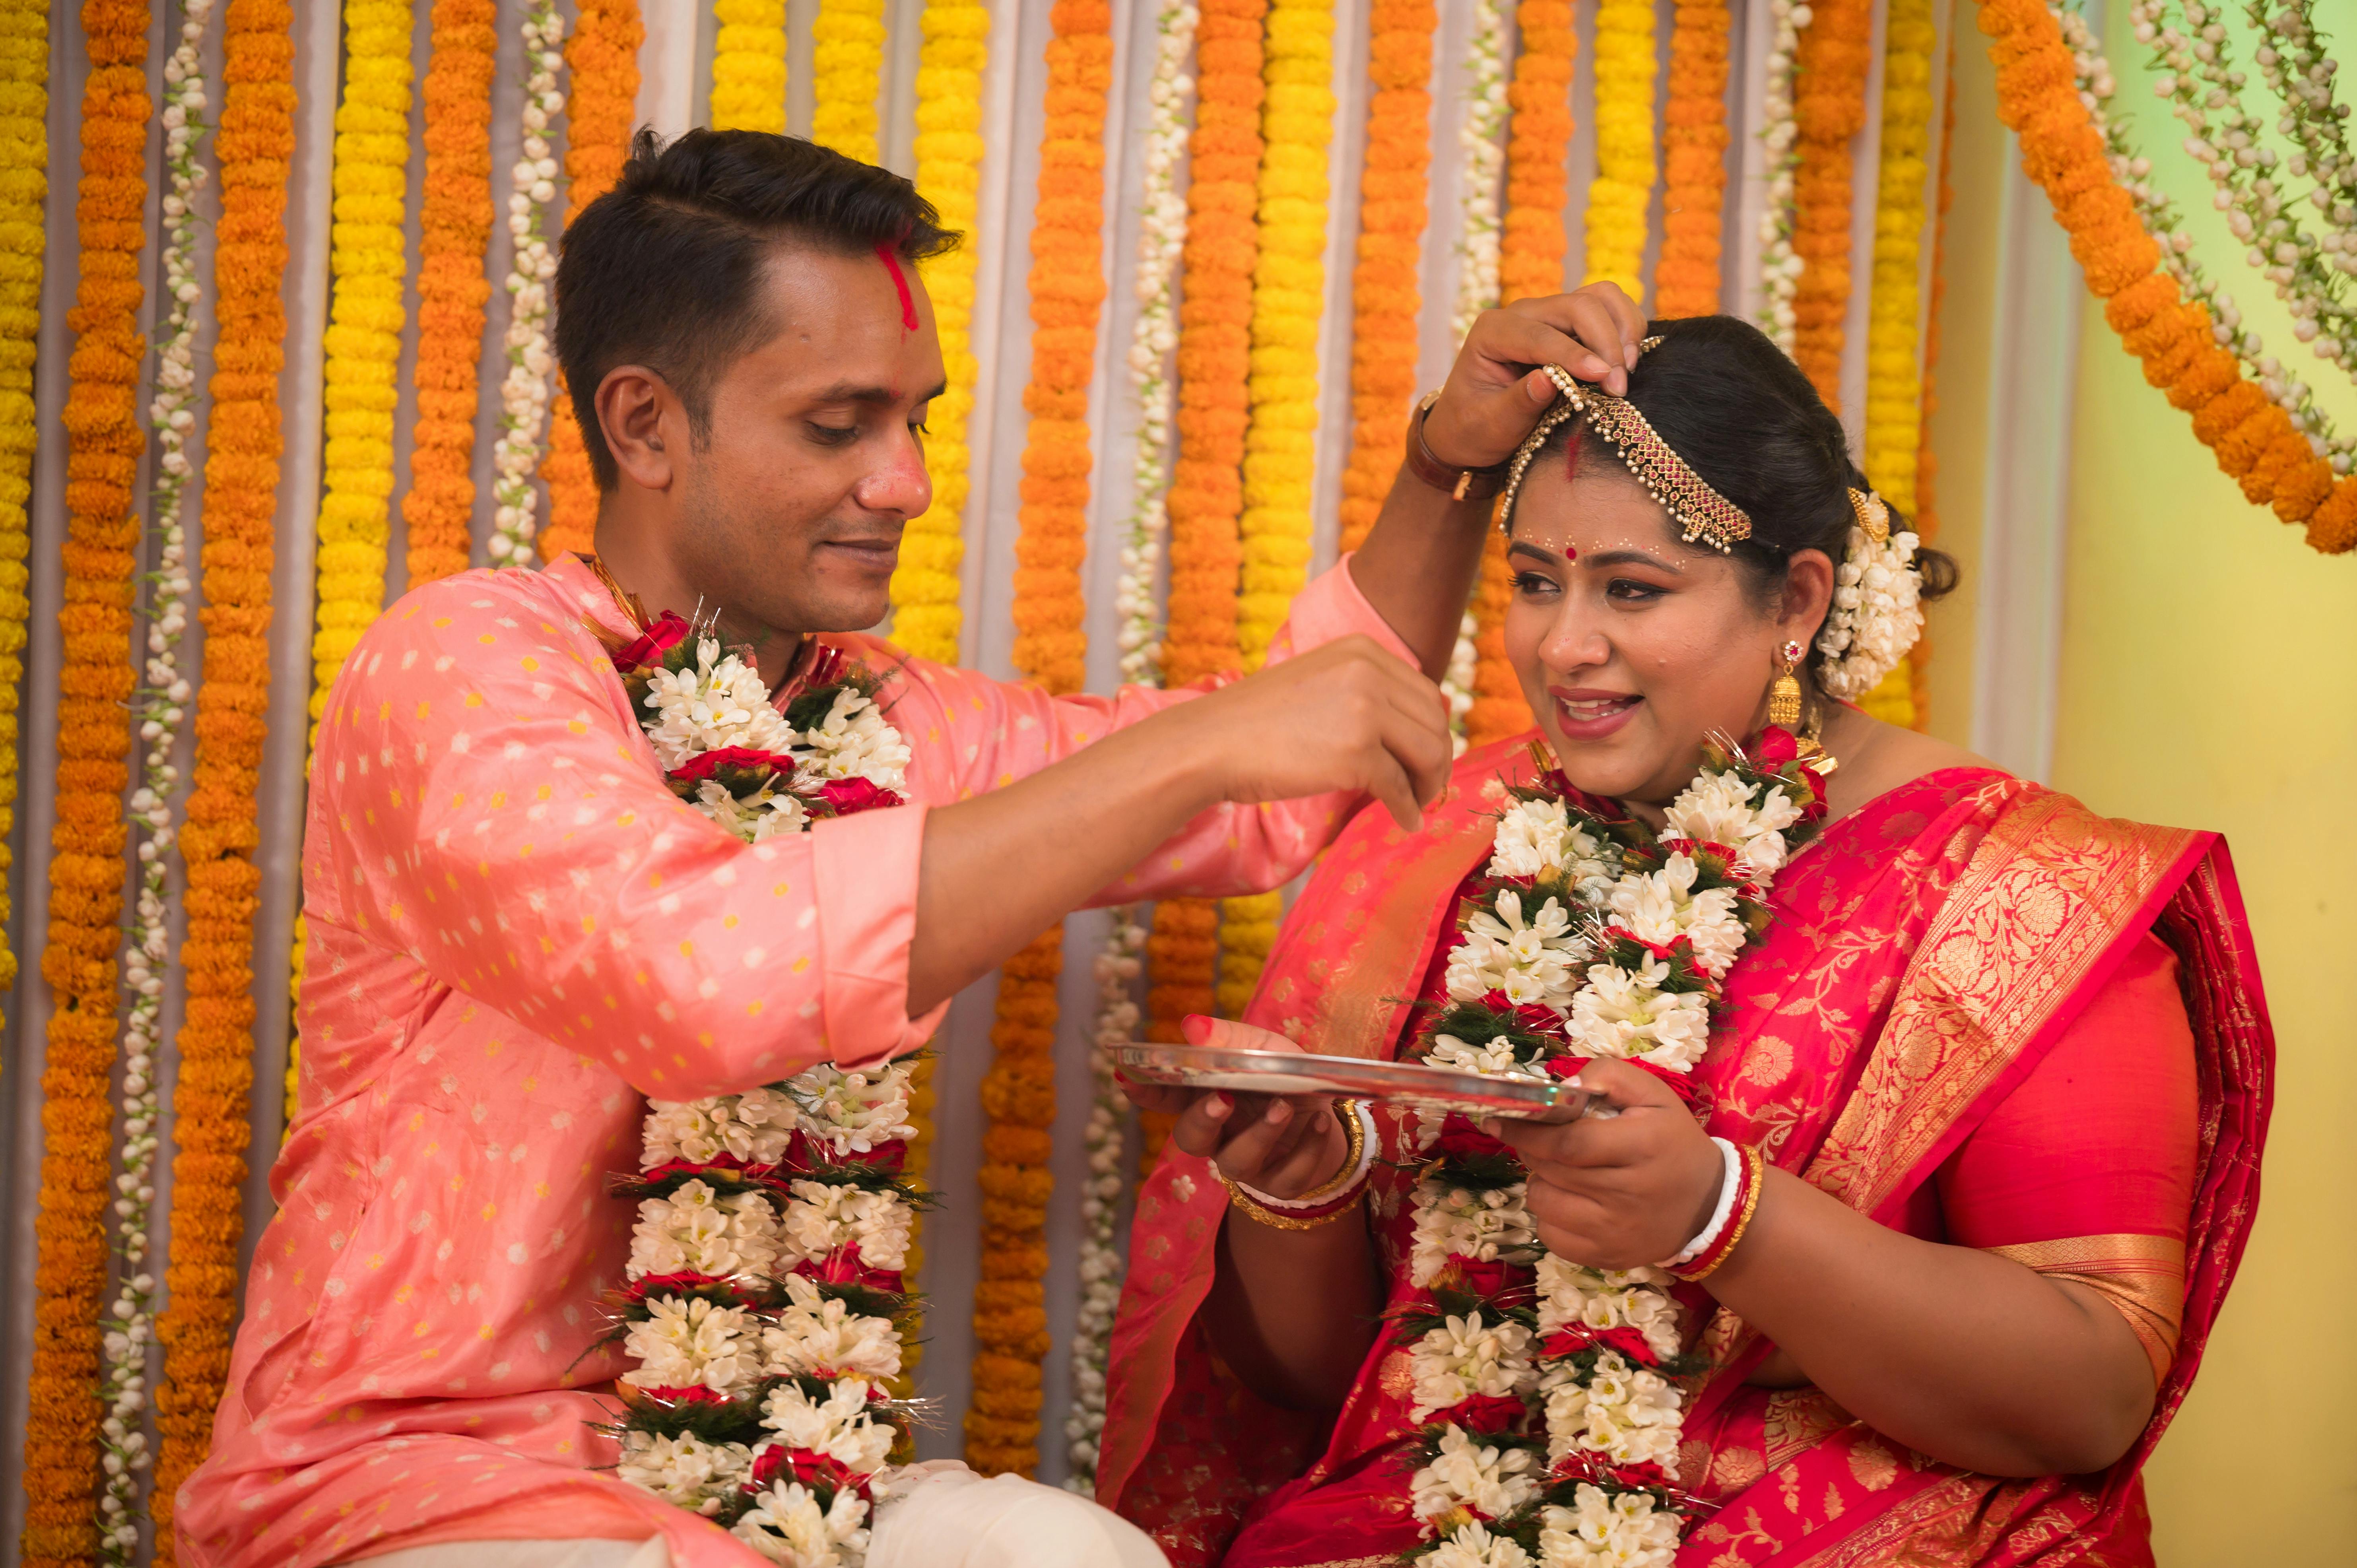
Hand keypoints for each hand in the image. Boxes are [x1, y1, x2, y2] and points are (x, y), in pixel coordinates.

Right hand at [1122, 1017, 1353, 1199]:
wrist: (1333, 1114)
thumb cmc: (1286, 1077)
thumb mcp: (1266, 1048)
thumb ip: (1230, 1040)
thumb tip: (1191, 1026)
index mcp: (1207, 1096)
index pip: (1167, 1096)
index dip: (1145, 1090)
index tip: (1127, 1076)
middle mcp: (1219, 1134)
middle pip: (1192, 1138)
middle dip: (1202, 1120)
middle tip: (1222, 1098)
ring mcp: (1247, 1163)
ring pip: (1237, 1163)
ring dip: (1260, 1134)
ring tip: (1284, 1106)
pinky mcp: (1280, 1184)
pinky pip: (1286, 1178)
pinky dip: (1306, 1149)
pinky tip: (1321, 1123)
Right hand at [1164, 634, 1452, 831]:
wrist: (1211, 743)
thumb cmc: (1258, 721)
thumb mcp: (1320, 682)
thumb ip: (1366, 691)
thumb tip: (1422, 726)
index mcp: (1362, 650)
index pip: (1426, 693)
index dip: (1433, 731)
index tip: (1425, 759)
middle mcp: (1369, 671)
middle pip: (1434, 722)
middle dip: (1437, 760)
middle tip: (1426, 788)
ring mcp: (1364, 709)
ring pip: (1428, 753)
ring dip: (1428, 784)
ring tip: (1417, 804)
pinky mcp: (1356, 752)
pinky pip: (1399, 786)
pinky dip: (1406, 809)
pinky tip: (1404, 821)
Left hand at [1422, 283, 1649, 469]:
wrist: (1470, 426)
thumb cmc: (1475, 426)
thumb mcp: (1491, 424)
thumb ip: (1518, 402)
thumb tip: (1549, 380)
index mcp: (1492, 331)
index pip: (1540, 335)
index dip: (1575, 354)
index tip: (1604, 378)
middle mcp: (1522, 313)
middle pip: (1579, 306)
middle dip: (1606, 343)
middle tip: (1619, 387)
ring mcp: (1549, 313)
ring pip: (1600, 297)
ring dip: (1623, 329)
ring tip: (1626, 371)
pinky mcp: (1571, 323)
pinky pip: (1609, 307)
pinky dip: (1626, 328)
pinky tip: (1626, 362)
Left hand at [1487, 1057, 1725, 1270]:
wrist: (1708, 1206)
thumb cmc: (1673, 1142)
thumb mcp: (1654, 1095)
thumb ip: (1609, 1076)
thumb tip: (1563, 1085)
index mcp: (1640, 1147)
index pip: (1567, 1142)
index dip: (1527, 1130)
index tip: (1498, 1119)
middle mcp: (1627, 1194)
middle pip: (1551, 1169)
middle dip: (1531, 1149)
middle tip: (1536, 1138)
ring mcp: (1614, 1232)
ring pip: (1543, 1202)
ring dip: (1540, 1180)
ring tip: (1561, 1170)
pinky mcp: (1606, 1258)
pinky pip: (1550, 1236)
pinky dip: (1549, 1215)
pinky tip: (1570, 1200)